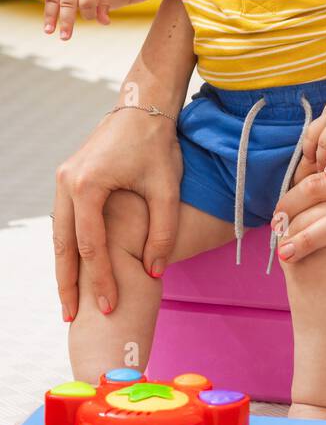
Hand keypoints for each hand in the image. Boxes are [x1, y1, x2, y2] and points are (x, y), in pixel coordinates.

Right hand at [53, 108, 183, 320]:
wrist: (143, 107)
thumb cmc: (158, 145)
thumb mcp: (166, 189)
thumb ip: (162, 232)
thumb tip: (154, 273)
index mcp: (88, 186)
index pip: (91, 246)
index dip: (100, 280)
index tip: (108, 307)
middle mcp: (67, 183)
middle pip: (63, 245)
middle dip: (67, 284)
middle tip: (71, 317)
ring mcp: (63, 180)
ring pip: (59, 235)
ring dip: (64, 268)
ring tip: (69, 301)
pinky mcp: (69, 179)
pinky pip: (65, 221)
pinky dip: (69, 247)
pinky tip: (76, 270)